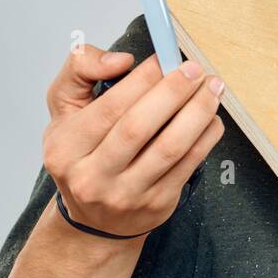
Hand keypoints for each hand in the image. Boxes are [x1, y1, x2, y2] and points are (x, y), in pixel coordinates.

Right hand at [42, 44, 224, 236]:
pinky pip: (189, 164)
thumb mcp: (65, 108)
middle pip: (138, 128)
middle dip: (173, 92)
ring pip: (170, 147)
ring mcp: (126, 195)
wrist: (94, 219)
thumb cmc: (82, 153)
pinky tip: (212, 116)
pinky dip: (206, 136)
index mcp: (65, 148)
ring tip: (212, 87)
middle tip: (194, 69)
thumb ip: (81, 70)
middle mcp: (91, 176)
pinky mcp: (157, 204)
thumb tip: (120, 60)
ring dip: (198, 112)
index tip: (164, 58)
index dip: (142, 79)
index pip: (109, 109)